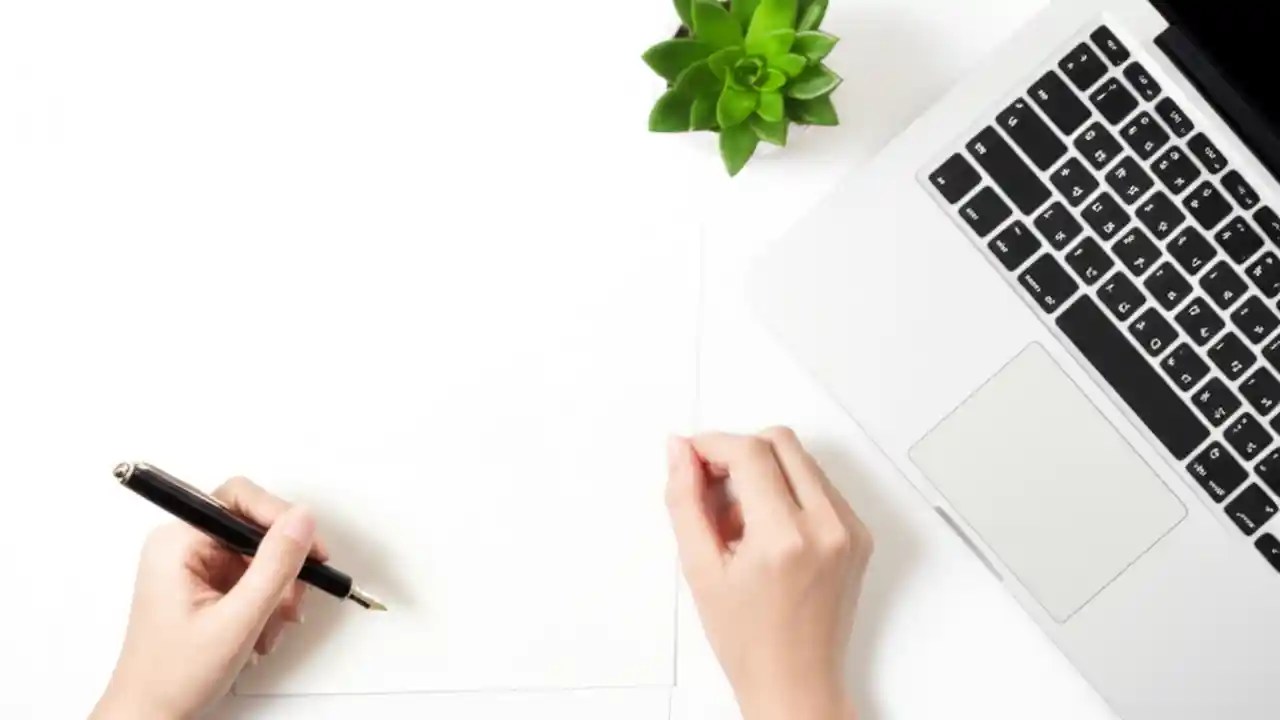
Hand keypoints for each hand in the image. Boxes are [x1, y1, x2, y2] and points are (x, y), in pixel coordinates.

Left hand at [92, 478, 327, 719]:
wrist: (150, 715)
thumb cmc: (173, 676)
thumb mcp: (237, 620)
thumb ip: (274, 565)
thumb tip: (302, 519)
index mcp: (177, 543)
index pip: (239, 499)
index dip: (281, 517)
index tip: (312, 547)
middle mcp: (183, 546)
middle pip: (254, 530)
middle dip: (281, 568)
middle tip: (292, 602)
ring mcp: (193, 566)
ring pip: (258, 557)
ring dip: (276, 592)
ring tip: (270, 628)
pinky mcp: (205, 584)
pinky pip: (250, 577)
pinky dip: (265, 603)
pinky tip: (260, 632)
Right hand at [666, 429, 872, 719]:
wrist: (796, 683)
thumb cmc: (749, 642)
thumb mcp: (700, 569)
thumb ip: (685, 501)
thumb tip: (679, 450)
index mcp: (785, 537)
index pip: (749, 452)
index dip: (713, 444)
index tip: (693, 455)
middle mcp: (827, 527)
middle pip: (780, 441)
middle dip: (739, 452)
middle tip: (713, 485)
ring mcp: (850, 530)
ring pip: (802, 460)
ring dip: (765, 471)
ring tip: (740, 521)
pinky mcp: (860, 535)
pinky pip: (821, 486)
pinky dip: (789, 491)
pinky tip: (767, 530)